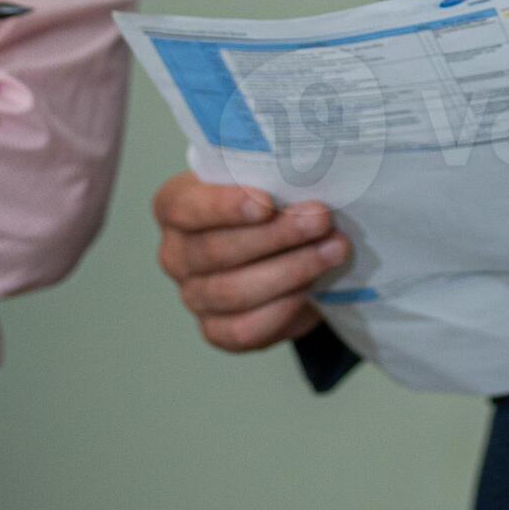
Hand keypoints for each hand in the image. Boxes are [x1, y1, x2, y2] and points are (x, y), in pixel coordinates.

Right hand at [151, 173, 349, 352]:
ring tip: (333, 250)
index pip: (184, 208)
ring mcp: (192, 296)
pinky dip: (283, 308)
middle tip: (321, 220)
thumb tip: (310, 183)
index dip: (223, 206)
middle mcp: (175, 254)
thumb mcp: (266, 182)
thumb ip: (274, 179)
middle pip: (216, 250)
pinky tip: (313, 289)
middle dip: (275, 236)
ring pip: (234, 291)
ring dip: (291, 270)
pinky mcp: (216, 330)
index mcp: (175, 208)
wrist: (281, 251)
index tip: (266, 203)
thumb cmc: (269, 204)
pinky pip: (244, 329)